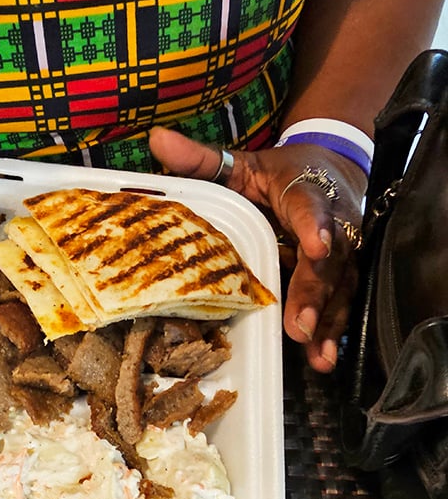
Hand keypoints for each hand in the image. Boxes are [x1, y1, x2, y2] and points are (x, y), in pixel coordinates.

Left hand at [148, 126, 366, 372]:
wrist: (334, 163)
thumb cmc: (279, 172)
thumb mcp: (242, 162)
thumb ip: (202, 158)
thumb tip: (156, 140)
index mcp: (304, 191)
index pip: (310, 207)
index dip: (313, 227)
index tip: (315, 246)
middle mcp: (331, 224)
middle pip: (327, 261)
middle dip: (314, 294)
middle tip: (299, 325)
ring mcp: (340, 252)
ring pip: (338, 287)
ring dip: (327, 322)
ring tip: (317, 355)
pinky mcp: (342, 274)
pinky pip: (339, 302)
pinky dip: (331, 332)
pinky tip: (323, 358)